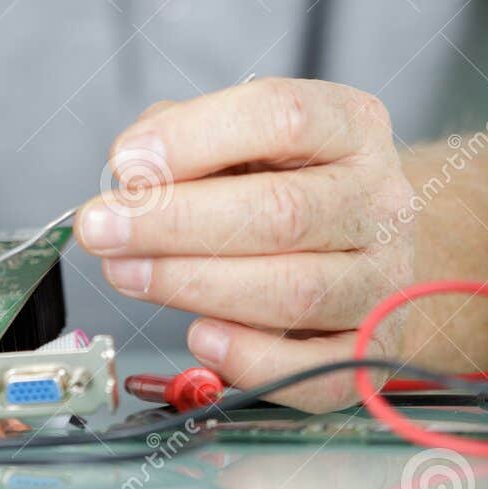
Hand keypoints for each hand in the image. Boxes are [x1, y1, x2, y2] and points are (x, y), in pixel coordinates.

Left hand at [74, 78, 414, 409]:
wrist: (369, 238)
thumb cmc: (290, 177)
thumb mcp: (242, 132)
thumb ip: (183, 135)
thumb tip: (133, 174)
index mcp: (352, 126)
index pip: (281, 116)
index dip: (193, 138)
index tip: (126, 161)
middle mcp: (381, 200)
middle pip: (281, 212)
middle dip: (174, 222)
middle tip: (101, 228)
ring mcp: (386, 279)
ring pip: (294, 291)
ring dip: (193, 286)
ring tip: (126, 273)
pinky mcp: (377, 349)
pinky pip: (320, 372)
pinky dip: (252, 359)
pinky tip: (199, 336)